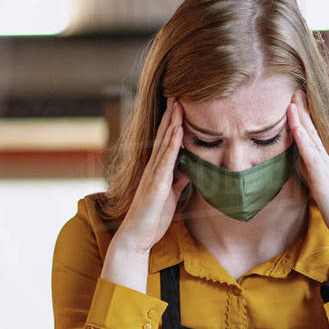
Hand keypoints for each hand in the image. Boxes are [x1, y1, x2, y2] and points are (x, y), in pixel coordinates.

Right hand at [102, 98, 189, 291]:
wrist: (137, 236)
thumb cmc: (153, 217)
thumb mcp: (172, 194)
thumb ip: (180, 179)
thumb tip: (191, 166)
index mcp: (158, 170)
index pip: (167, 140)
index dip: (173, 121)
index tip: (181, 104)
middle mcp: (154, 167)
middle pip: (164, 135)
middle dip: (172, 114)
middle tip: (178, 92)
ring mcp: (153, 174)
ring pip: (164, 143)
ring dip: (172, 122)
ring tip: (179, 103)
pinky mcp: (156, 184)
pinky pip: (166, 160)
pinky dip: (172, 144)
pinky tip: (178, 130)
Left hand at [288, 92, 328, 289]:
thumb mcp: (323, 197)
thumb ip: (316, 185)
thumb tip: (307, 181)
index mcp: (326, 169)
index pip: (314, 141)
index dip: (305, 123)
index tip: (297, 105)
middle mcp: (327, 165)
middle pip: (313, 133)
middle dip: (303, 112)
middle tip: (294, 92)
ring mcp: (326, 170)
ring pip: (311, 139)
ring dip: (301, 118)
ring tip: (292, 100)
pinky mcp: (323, 180)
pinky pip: (310, 154)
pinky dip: (303, 138)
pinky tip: (295, 125)